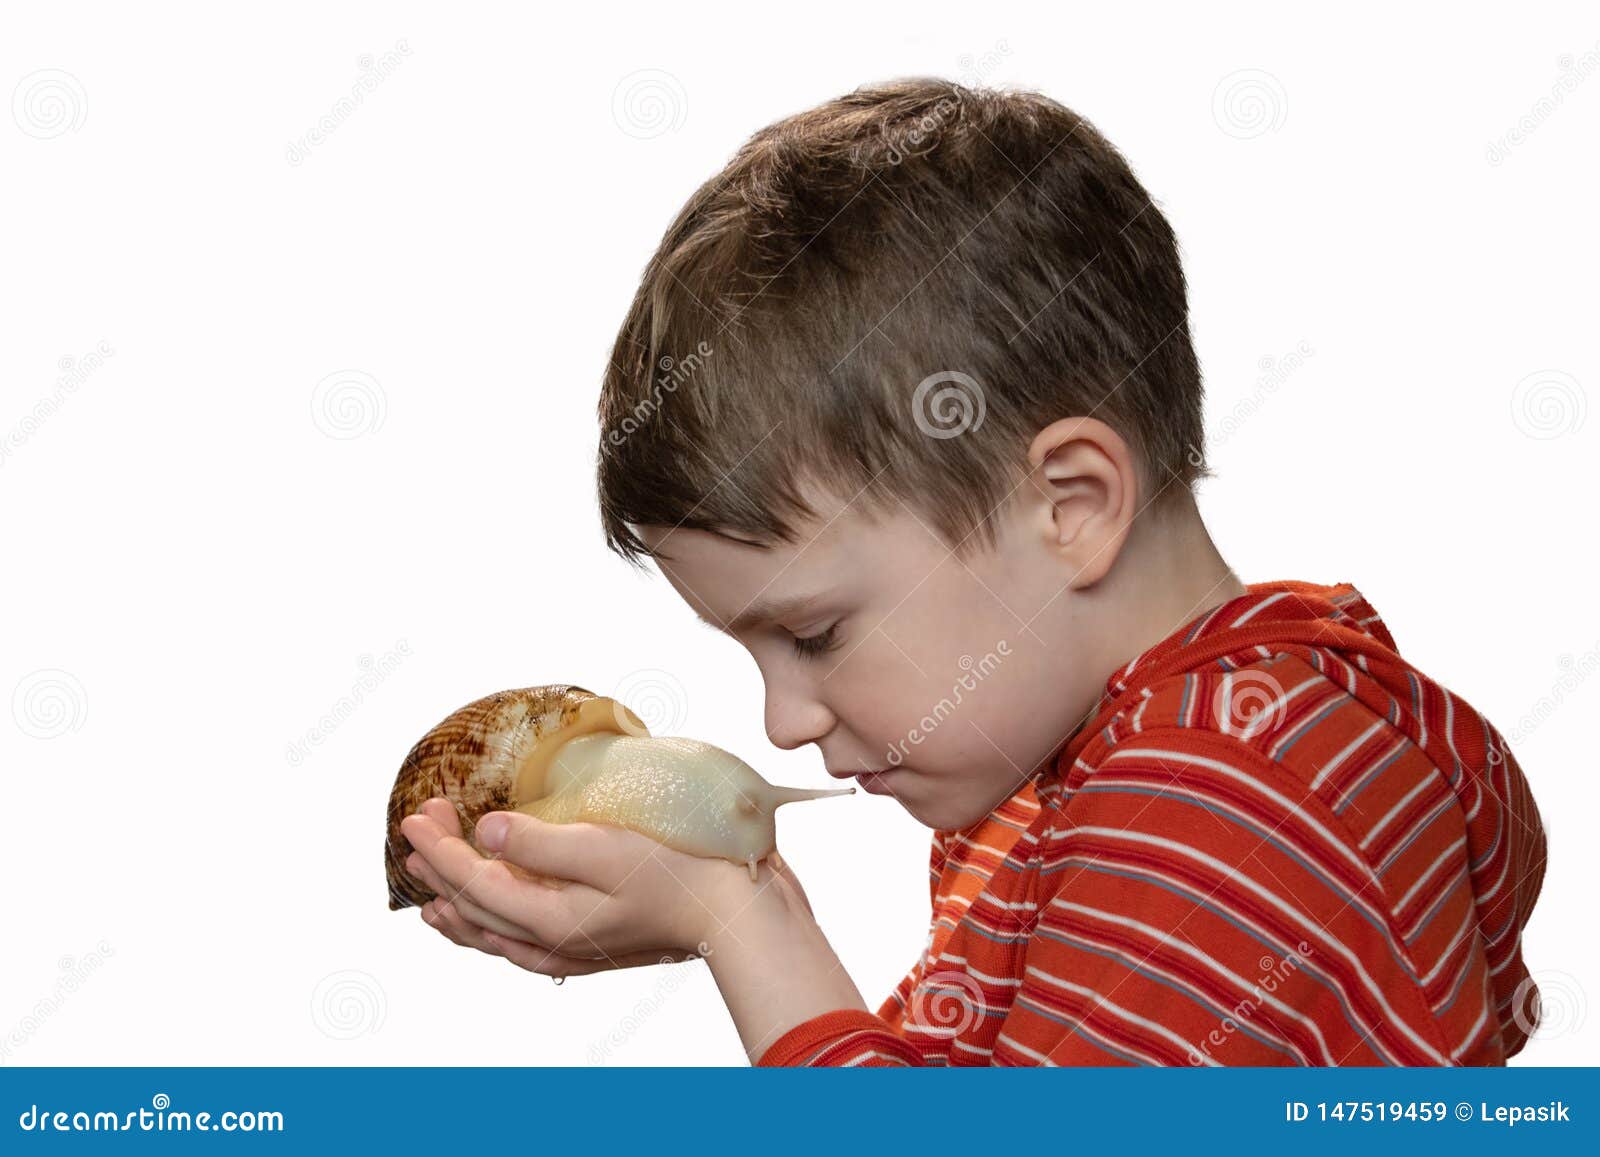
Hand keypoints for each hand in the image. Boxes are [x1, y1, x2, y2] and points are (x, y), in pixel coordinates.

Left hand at [399, 797, 783, 977]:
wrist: (735, 914)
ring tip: (429, 891)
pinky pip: (517, 941)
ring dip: (456, 904)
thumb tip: (487, 830)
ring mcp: (569, 950)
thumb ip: (541, 841)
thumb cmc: (680, 873)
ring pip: (491, 933)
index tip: (415, 813)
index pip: (472, 882)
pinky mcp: (588, 945)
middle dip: (438, 868)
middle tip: (419, 824)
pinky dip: (489, 925)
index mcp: (549, 919)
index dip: (438, 848)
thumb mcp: (606, 847)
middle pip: (473, 909)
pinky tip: (493, 918)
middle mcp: (550, 944)